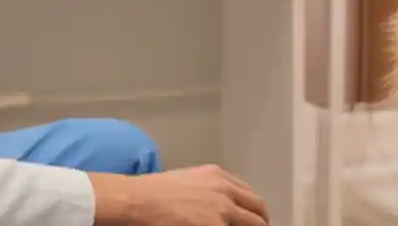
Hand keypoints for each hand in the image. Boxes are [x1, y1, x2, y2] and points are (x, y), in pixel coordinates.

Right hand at [90, 166, 269, 225]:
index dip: (254, 213)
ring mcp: (222, 213)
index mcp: (219, 177)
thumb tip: (216, 207)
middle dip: (260, 225)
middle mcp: (225, 192)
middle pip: (259, 213)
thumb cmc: (152, 192)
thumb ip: (209, 191)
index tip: (252, 221)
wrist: (137, 201)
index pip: (251, 197)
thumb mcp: (187, 181)